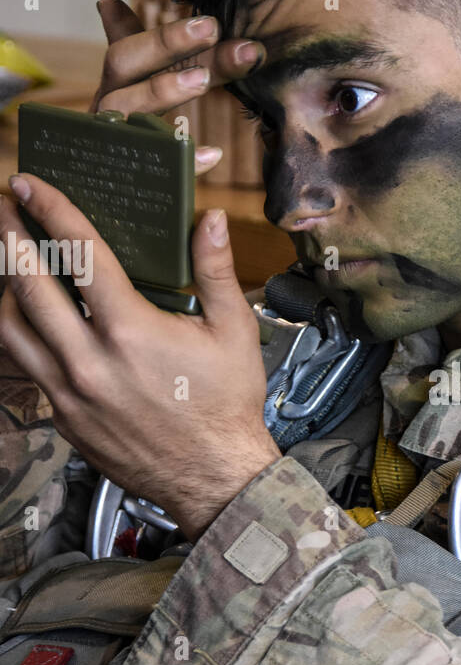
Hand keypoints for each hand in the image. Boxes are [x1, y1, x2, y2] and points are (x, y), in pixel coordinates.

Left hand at [0, 173, 281, 541]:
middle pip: (26, 284)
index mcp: (131, 332)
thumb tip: (209, 220)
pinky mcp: (63, 417)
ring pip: (11, 328)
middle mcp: (89, 362)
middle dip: (9, 235)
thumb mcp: (233, 331)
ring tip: (9, 261)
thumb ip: (215, 270)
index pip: (78, 254)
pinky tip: (33, 319)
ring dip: (5, 286)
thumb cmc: (226, 408)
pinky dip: (23, 334)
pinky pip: (28, 367)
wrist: (215, 478)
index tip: (32, 185)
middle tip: (4, 207)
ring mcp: (70, 394)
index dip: (51, 210)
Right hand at [89, 0, 264, 176]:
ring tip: (203, 77)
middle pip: (123, 65)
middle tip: (212, 29)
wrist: (96, 184)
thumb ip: (126, 43)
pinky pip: (154, 168)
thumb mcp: (129, 81)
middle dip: (167, 45)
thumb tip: (107, 2)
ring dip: (163, 89)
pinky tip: (213, 154)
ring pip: (127, 109)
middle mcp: (107, 106)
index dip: (167, 36)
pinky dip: (184, 162)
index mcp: (114, 83)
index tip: (211, 22)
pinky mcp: (126, 175)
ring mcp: (111, 139)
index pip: (131, 48)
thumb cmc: (126, 122)